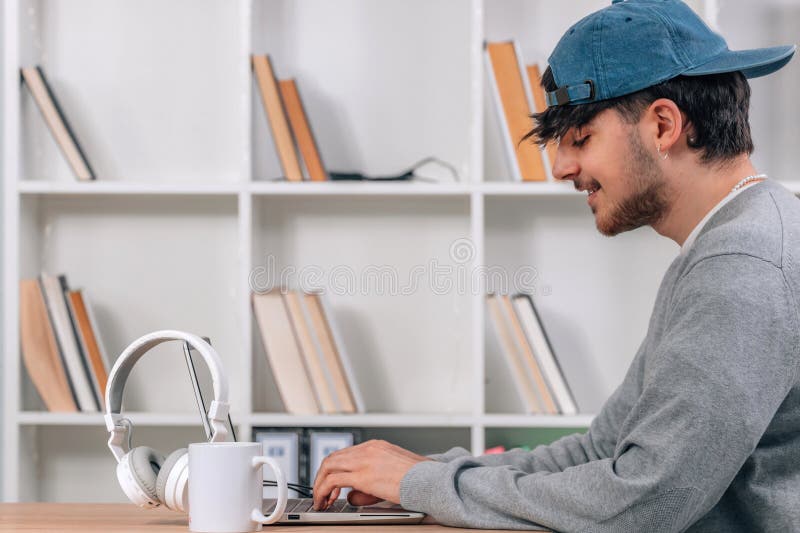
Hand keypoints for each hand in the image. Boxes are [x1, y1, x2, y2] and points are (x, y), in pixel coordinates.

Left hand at [312, 439, 429, 510]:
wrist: (430, 479)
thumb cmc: (418, 478)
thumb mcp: (391, 475)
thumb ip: (369, 484)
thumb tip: (351, 495)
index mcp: (376, 446)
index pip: (345, 454)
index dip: (334, 469)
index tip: (331, 484)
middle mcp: (367, 449)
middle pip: (333, 458)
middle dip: (322, 476)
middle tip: (321, 493)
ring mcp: (364, 460)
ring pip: (328, 466)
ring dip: (320, 484)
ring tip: (320, 499)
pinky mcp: (362, 476)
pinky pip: (333, 481)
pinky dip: (323, 491)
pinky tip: (325, 501)